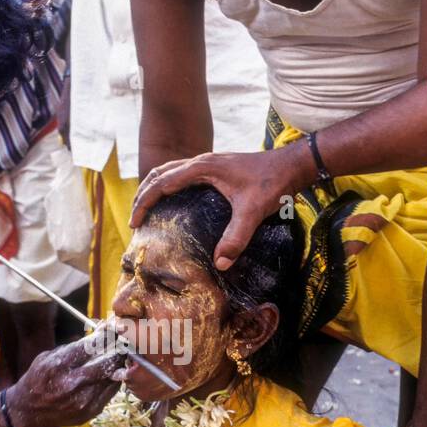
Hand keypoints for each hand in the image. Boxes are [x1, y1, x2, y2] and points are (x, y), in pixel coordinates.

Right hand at [6, 330, 120, 426]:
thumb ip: (73, 347)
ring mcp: (83, 401)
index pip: (91, 346)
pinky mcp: (90, 412)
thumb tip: (100, 332)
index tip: (115, 327)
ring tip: (120, 354)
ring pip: (112, 377)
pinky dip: (113, 379)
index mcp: (58, 366)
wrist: (28, 413)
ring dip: (118, 364)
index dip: (107, 334)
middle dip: (118, 348)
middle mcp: (72, 384)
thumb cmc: (38, 380)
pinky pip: (110, 391)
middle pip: (107, 362)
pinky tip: (112, 371)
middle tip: (123, 340)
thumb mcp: (47, 357)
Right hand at [131, 145, 312, 269]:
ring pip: (170, 172)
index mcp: (202, 168)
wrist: (292, 165)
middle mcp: (201, 162)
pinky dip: (170, 187)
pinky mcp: (216, 169)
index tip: (135, 221)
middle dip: (143, 194)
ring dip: (155, 188)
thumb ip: (236, 237)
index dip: (145, 201)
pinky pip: (183, 175)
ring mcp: (208, 164)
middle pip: (160, 174)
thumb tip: (220, 264)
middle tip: (134, 218)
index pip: (162, 182)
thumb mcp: (253, 211)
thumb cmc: (272, 183)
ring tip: (146, 210)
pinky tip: (174, 204)